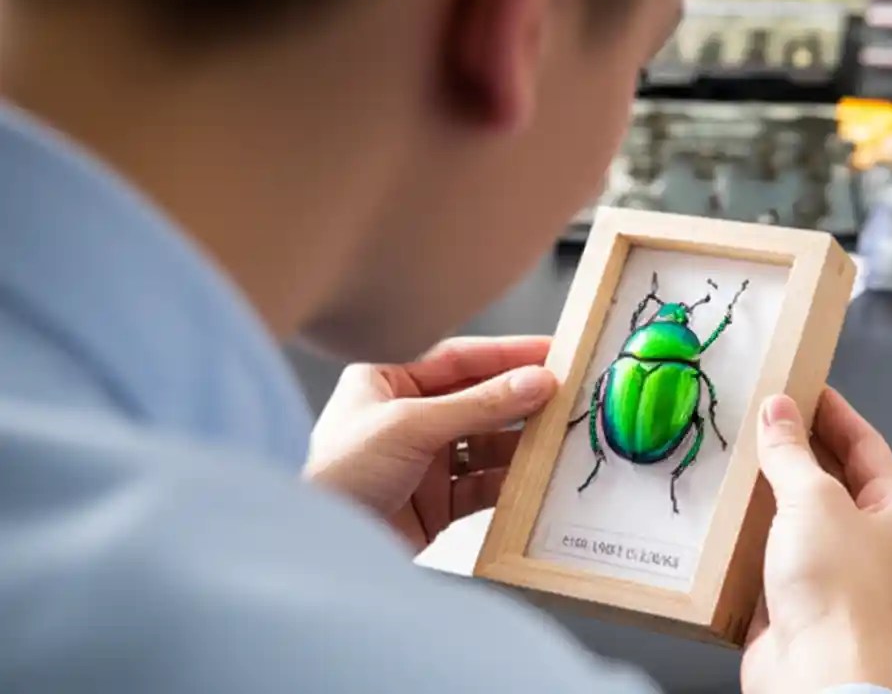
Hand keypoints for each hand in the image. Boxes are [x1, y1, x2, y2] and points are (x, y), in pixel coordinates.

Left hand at [305, 336, 557, 549]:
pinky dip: (509, 484)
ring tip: (560, 439)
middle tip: (570, 396)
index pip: (459, 358)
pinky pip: (482, 485)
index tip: (555, 352)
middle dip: (522, 400)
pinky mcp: (434, 503)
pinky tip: (534, 480)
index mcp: (387, 380)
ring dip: (521, 444)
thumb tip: (536, 381)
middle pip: (479, 400)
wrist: (312, 549)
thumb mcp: (410, 426)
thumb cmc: (336, 474)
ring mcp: (423, 461)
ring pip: (486, 444)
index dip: (509, 354)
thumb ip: (479, 405)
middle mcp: (407, 417)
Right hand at [742, 389, 891, 693]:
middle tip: (766, 416)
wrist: (814, 675)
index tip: (805, 386)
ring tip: (741, 454)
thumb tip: (779, 410)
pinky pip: (776, 555)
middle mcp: (873, 547)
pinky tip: (729, 513)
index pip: (868, 448)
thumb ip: (792, 452)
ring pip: (802, 518)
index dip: (835, 413)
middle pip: (835, 481)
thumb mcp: (813, 501)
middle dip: (800, 448)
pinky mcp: (799, 602)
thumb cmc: (837, 596)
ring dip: (772, 489)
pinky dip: (753, 533)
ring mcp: (836, 576)